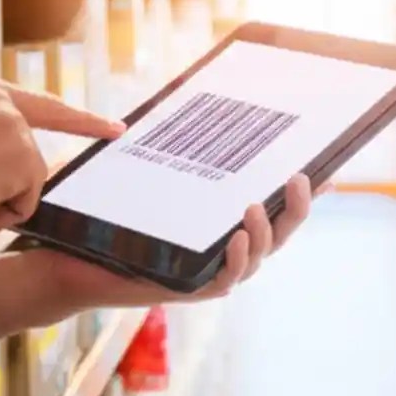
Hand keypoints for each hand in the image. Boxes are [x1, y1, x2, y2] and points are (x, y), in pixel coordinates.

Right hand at [0, 76, 123, 247]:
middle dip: (20, 186)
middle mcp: (1, 100)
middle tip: (11, 189)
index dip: (81, 121)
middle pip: (33, 157)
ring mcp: (15, 127)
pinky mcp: (24, 157)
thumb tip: (23, 174)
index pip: (41, 106)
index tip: (115, 128)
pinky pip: (24, 204)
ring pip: (25, 185)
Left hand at [33, 174, 322, 308]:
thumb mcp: (153, 179)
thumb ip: (180, 155)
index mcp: (224, 226)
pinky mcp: (187, 290)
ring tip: (256, 205)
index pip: (277, 208)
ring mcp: (210, 273)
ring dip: (265, 232)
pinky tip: (236, 237)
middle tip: (301, 178)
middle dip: (297, 208)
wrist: (69, 261)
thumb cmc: (111, 219)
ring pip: (258, 257)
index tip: (327, 168)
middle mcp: (226, 251)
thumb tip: (200, 105)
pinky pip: (224, 281)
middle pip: (281, 233)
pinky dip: (237, 260)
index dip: (305, 193)